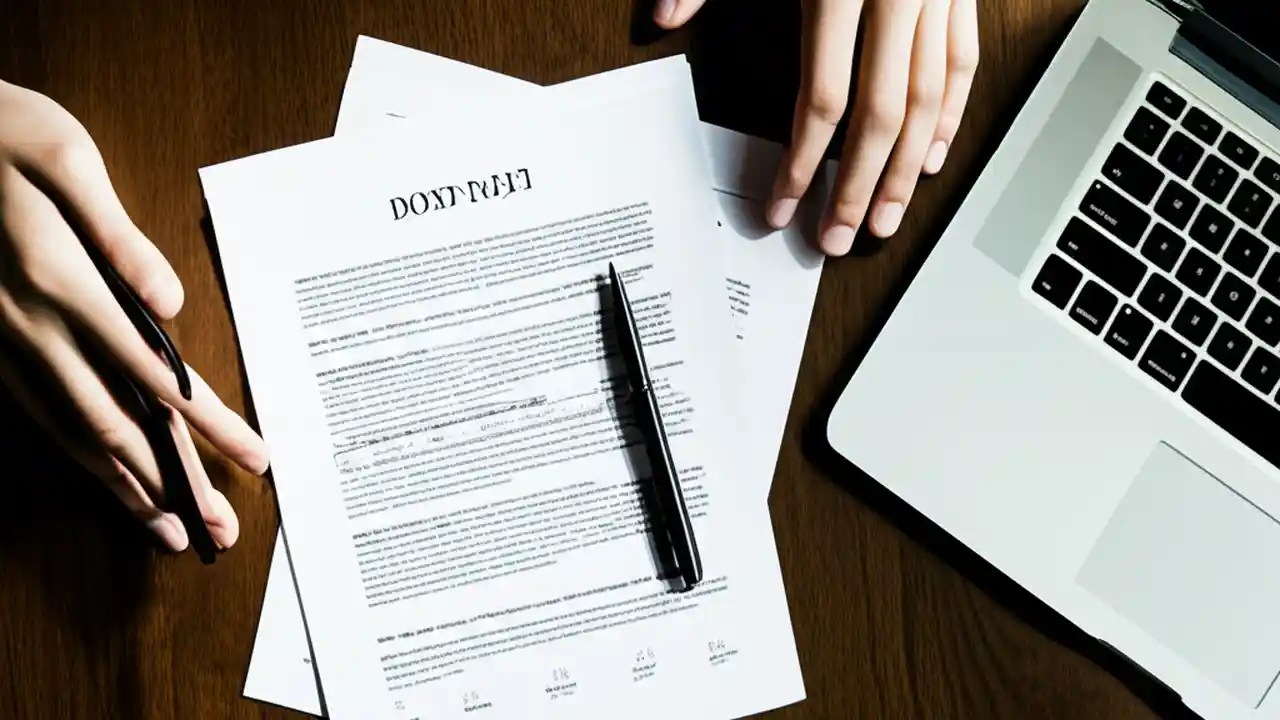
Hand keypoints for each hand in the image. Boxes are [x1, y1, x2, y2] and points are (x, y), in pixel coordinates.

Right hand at [0, 81, 268, 551]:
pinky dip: (77, 457)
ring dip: (125, 488)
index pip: (156, 374)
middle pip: (118, 425)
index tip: (254, 460)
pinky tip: (105, 480)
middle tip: (218, 534)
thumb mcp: (61, 157)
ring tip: (167, 533)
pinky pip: (38, 415)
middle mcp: (30, 329)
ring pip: (71, 434)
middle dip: (175, 482)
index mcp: (62, 283)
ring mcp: (3, 343)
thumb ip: (117, 235)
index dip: (209, 424)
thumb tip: (171, 301)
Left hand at [655, 0, 978, 254]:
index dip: (802, 162)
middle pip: (881, 116)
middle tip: (838, 239)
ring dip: (909, 169)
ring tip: (887, 220)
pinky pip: (963, 60)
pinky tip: (934, 155)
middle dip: (859, 188)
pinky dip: (951, 112)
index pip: (822, 99)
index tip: (784, 205)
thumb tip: (664, 19)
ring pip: (930, 100)